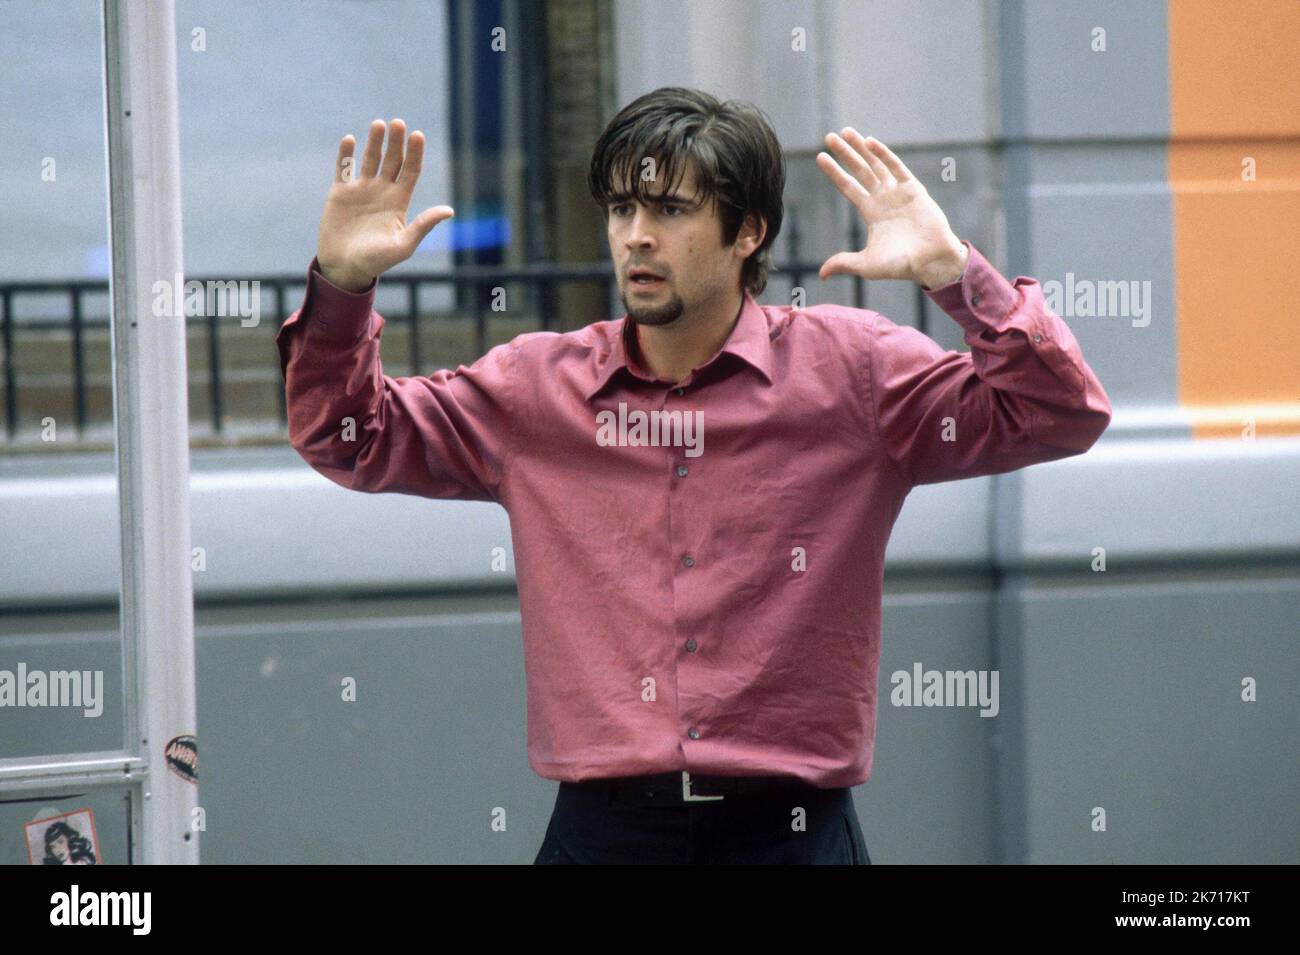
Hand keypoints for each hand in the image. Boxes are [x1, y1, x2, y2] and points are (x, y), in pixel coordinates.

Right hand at [316, 118, 454, 291]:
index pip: (411, 171)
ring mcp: (361, 190)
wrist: (345, 268)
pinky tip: (350, 140)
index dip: (415, 153)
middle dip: (396, 142)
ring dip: (375, 141)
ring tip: (379, 124)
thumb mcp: (403, 245)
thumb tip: (449, 210)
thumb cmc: (376, 261)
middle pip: (393, 160)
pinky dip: (346, 154)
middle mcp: (382, 191)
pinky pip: (344, 167)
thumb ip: (424, 225)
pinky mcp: (340, 192)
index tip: (418, 135)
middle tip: (398, 123)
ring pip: (370, 158)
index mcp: (399, 201)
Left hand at [815, 128, 966, 288]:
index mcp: (871, 212)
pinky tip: (869, 142)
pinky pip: (896, 167)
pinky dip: (883, 154)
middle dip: (845, 153)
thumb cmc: (901, 265)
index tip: (820, 157)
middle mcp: (883, 198)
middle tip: (829, 137)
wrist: (930, 261)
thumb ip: (844, 263)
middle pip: (859, 170)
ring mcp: (898, 191)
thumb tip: (820, 274)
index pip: (848, 186)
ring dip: (861, 148)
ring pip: (875, 164)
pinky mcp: (913, 188)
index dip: (835, 172)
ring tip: (846, 132)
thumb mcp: (867, 265)